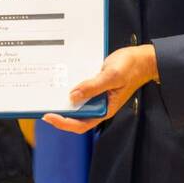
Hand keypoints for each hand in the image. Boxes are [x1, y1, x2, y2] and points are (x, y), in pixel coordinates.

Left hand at [41, 45, 159, 134]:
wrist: (142, 58)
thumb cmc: (131, 68)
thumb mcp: (111, 76)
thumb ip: (93, 87)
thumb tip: (72, 96)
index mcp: (105, 109)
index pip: (81, 124)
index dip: (63, 123)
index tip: (49, 116)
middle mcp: (99, 105)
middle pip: (75, 115)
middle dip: (59, 113)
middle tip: (41, 105)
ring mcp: (97, 96)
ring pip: (76, 102)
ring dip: (63, 100)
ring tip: (48, 94)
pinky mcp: (96, 85)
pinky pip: (81, 89)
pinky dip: (71, 88)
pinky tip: (61, 81)